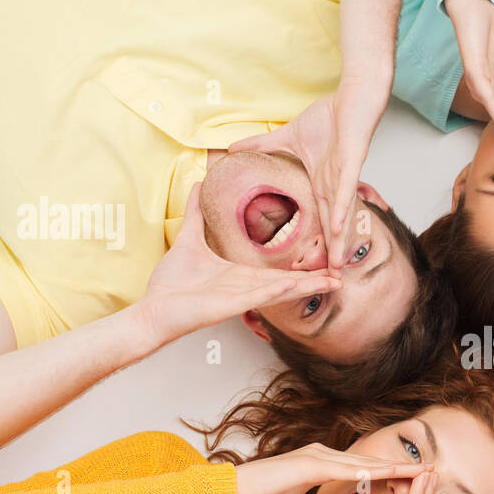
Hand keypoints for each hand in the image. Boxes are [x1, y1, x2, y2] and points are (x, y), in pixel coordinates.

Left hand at [134, 183, 340, 347]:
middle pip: (288, 284)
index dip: (303, 270)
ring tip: (331, 282)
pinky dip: (276, 291)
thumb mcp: (188, 239)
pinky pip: (256, 297)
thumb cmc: (170, 284)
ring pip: (279, 291)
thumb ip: (196, 213)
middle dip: (315, 281)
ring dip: (305, 286)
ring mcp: (238, 299)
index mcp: (240, 277)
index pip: (278, 274)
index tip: (323, 265)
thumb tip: (196, 184)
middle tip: (341, 278)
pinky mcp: (228, 307)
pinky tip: (294, 284)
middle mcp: (244, 290)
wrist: (153, 309)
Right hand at [228, 76, 389, 269]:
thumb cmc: (329, 116)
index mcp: (322, 183)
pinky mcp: (351, 161)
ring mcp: (344, 176)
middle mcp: (335, 186)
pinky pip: (344, 189)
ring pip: (341, 214)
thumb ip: (262, 145)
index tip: (315, 267)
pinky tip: (337, 227)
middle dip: (332, 253)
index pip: (320, 219)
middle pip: (333, 226)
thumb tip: (231, 149)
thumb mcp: (288, 136)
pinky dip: (340, 207)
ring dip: (339, 240)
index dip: (319, 243)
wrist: (353, 96)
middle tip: (330, 281)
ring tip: (337, 267)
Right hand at [234, 443, 429, 493]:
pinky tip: (382, 474)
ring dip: (389, 465)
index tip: (416, 484)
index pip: (364, 473)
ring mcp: (314, 457)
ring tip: (417, 470)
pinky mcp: (304, 463)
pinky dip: (361, 470)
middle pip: (370, 462)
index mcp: (321, 469)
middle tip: (432, 471)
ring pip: (360, 461)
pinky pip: (338, 466)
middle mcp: (322, 458)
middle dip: (400, 468)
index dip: (390, 477)